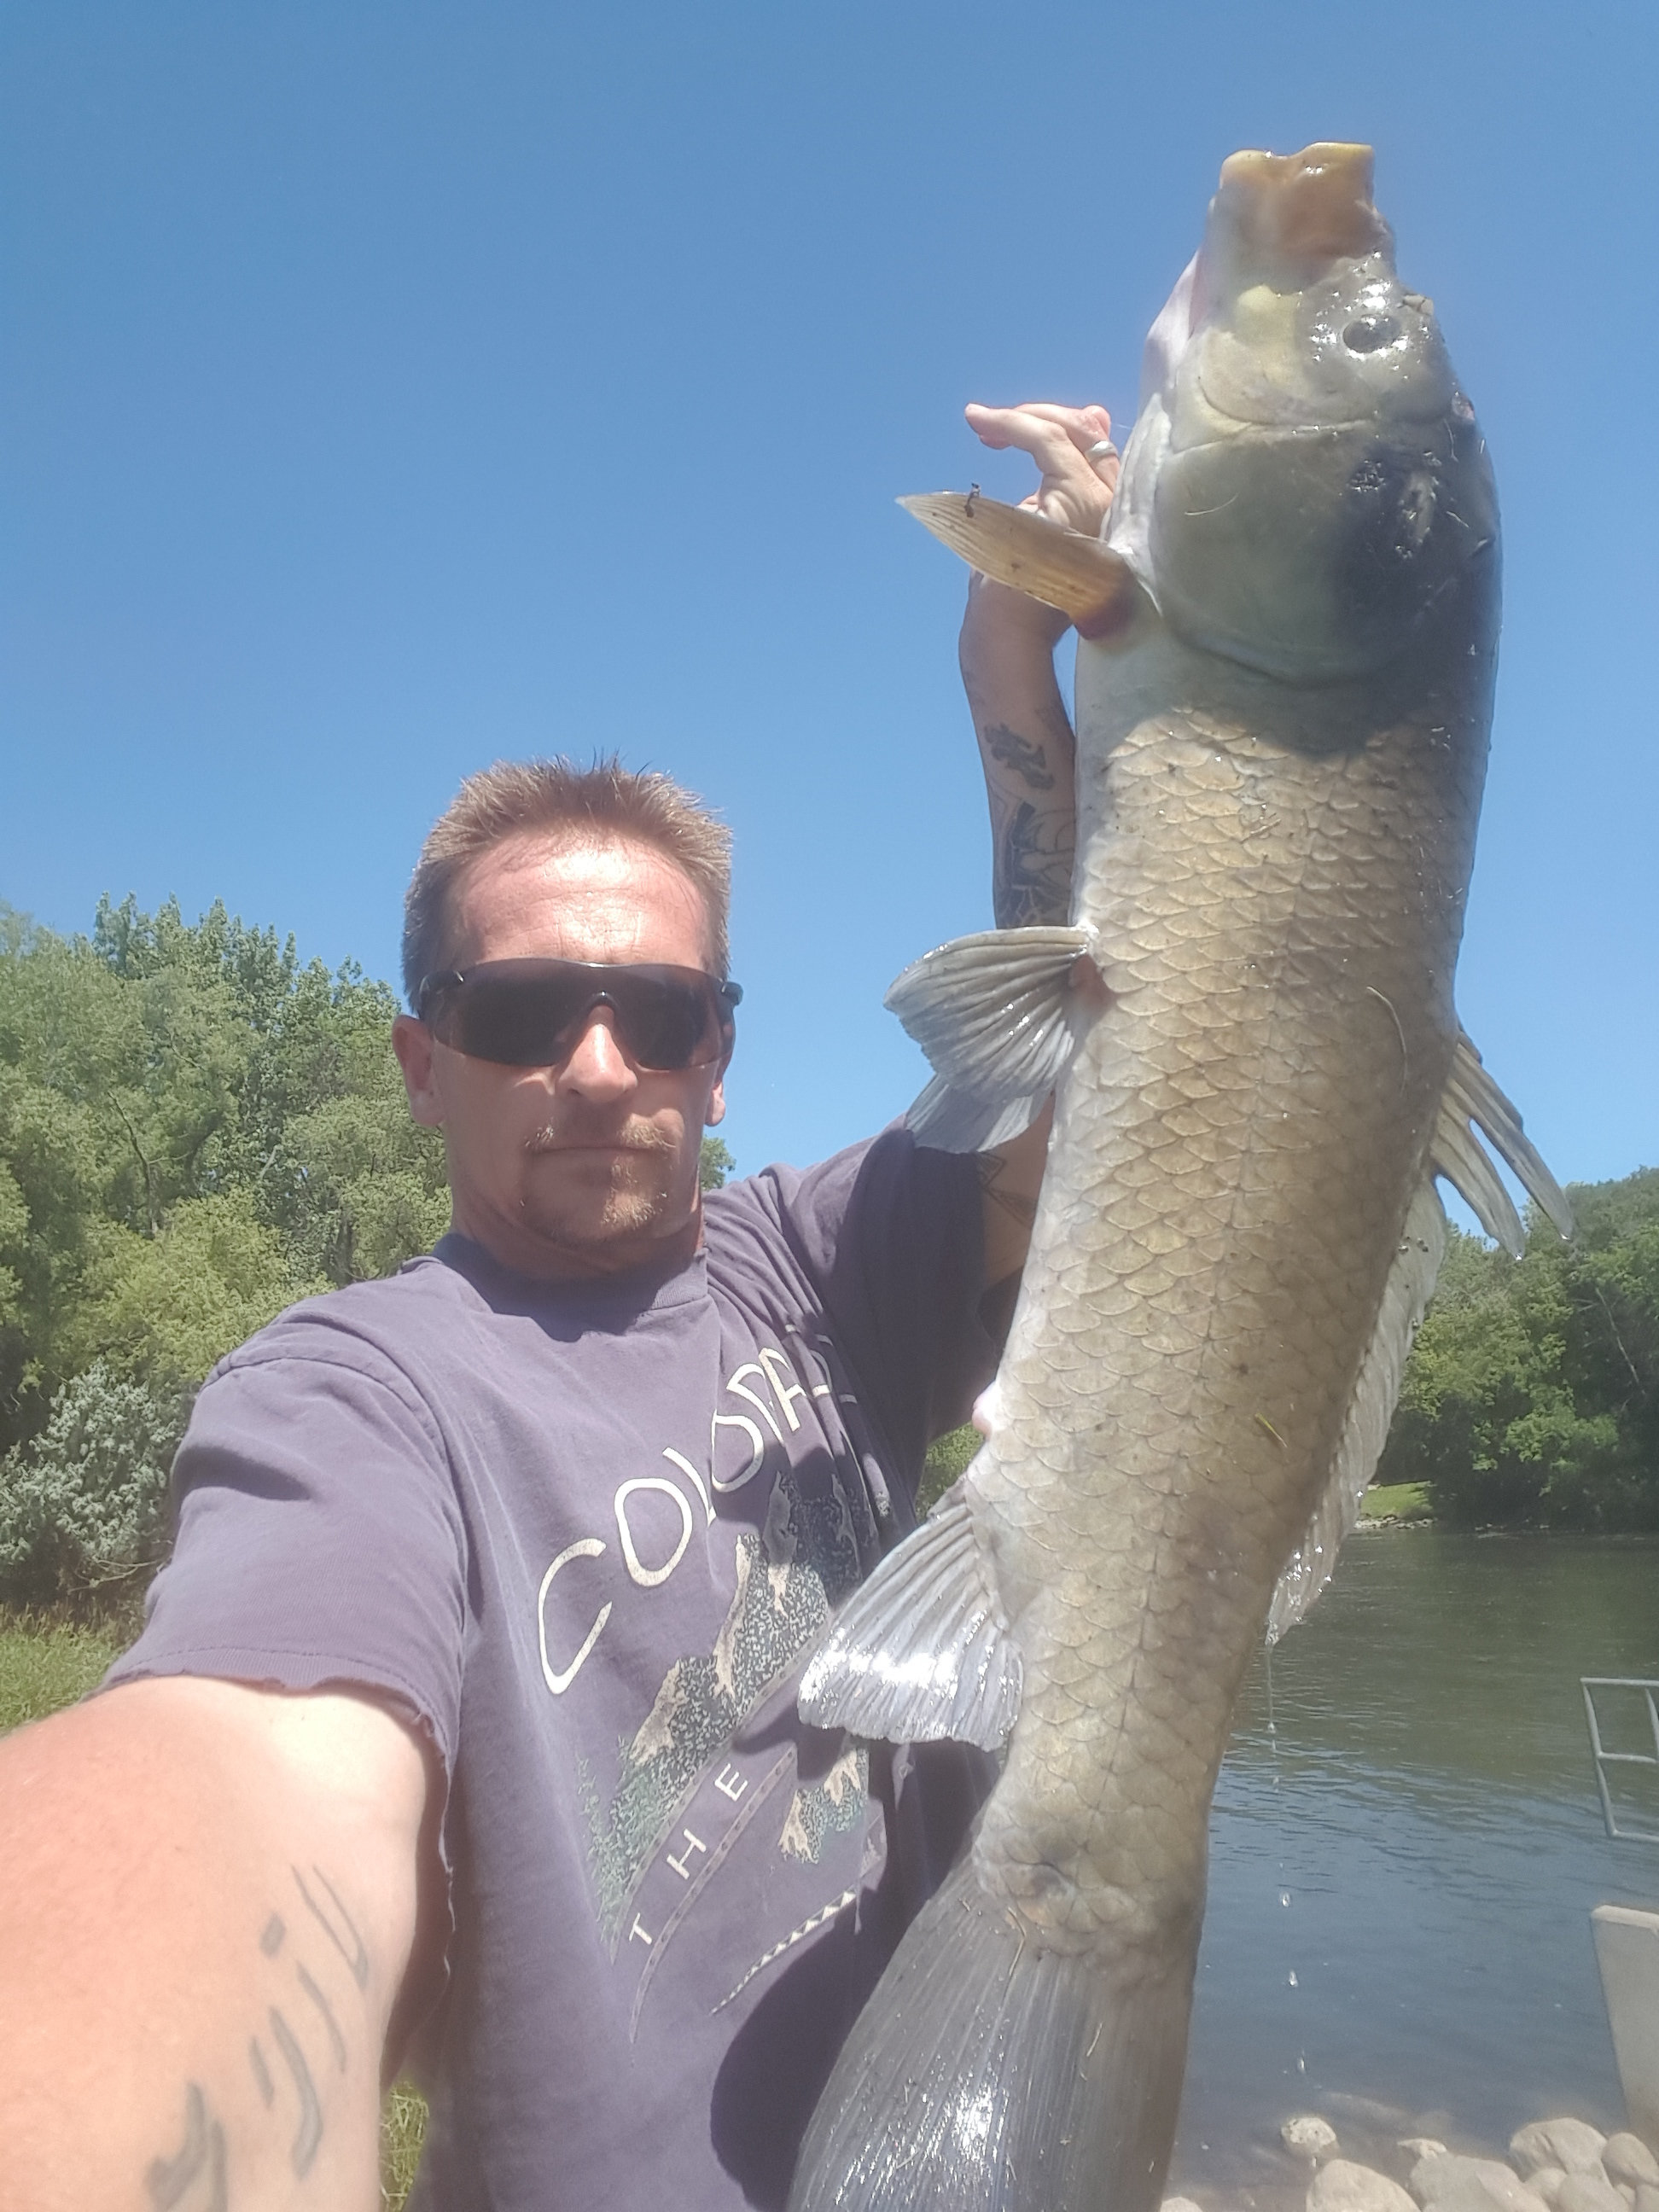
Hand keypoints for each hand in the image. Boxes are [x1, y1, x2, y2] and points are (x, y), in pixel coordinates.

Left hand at [960, 402, 1119, 648]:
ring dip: (1021, 417)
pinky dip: (1012, 424)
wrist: (1009, 633)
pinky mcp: (1077, 497)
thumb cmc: (1015, 597)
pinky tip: (982, 421)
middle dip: (1043, 417)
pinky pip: (1046, 439)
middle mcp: (1117, 506)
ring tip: (981, 420)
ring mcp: (1102, 501)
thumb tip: (1046, 457)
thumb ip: (1046, 494)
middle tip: (993, 423)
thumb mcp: (1033, 534)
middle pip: (1091, 435)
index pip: (1101, 453)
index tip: (1020, 426)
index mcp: (1109, 516)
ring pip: (1071, 431)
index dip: (1066, 428)